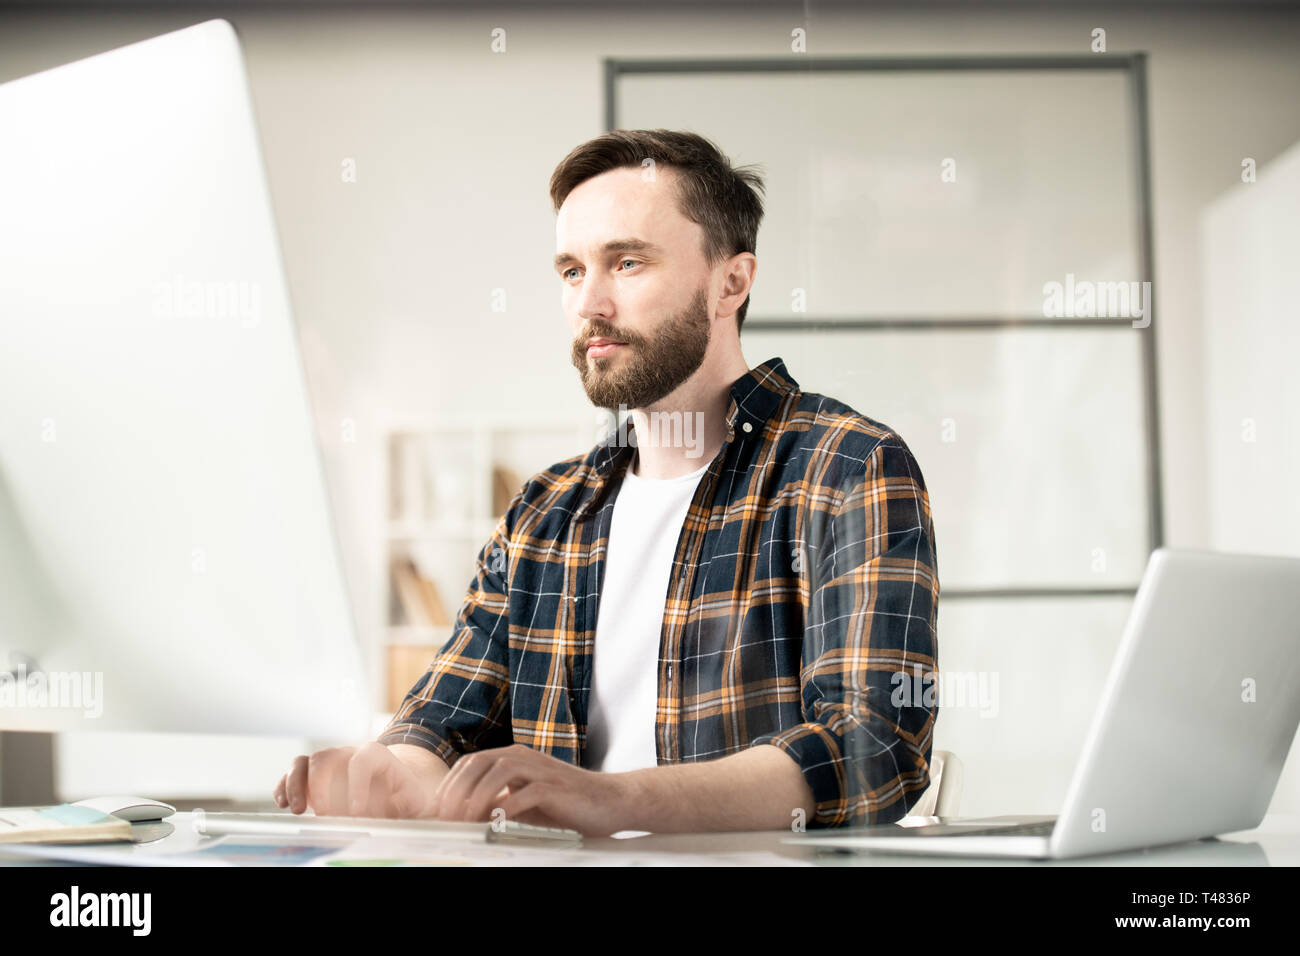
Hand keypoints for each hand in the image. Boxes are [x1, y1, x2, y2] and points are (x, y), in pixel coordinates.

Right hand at [272, 742, 434, 817]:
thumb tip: (394, 809)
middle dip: (322, 787)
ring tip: (297, 810)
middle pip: (327, 757)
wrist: (393, 786)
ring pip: (304, 761)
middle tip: (325, 815)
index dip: (357, 784)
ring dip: (296, 784)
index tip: (356, 812)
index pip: (362, 759)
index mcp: (377, 755)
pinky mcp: (312, 774)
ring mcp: (328, 761)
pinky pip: (293, 772)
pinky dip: (284, 786)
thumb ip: (409, 802)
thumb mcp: (416, 798)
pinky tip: (284, 804)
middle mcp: (348, 753)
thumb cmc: (405, 794)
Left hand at [430, 744, 630, 836]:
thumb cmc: (567, 805)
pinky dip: (506, 808)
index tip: (435, 811)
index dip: (448, 786)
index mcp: (512, 758)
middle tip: (443, 819)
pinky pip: (525, 793)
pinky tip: (496, 824)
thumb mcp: (525, 802)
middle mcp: (523, 757)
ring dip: (475, 797)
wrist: (610, 801)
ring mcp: (540, 770)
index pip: (469, 764)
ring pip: (497, 773)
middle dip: (455, 791)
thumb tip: (465, 818)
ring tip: (463, 821)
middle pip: (477, 764)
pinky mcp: (555, 787)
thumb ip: (498, 804)